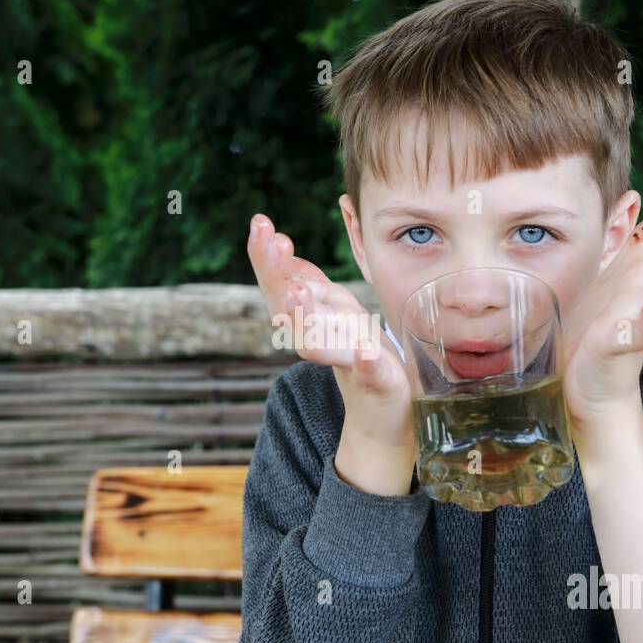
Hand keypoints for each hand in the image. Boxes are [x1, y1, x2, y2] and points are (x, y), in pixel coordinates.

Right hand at [247, 213, 415, 463]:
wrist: (382, 419)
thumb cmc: (359, 359)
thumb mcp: (335, 314)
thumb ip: (309, 286)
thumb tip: (277, 244)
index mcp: (311, 322)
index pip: (282, 285)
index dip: (267, 257)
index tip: (260, 223)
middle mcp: (319, 342)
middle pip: (290, 309)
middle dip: (278, 277)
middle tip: (273, 245)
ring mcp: (347, 363)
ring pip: (316, 342)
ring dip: (305, 317)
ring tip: (297, 293)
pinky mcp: (376, 384)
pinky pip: (368, 373)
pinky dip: (364, 363)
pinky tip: (363, 352)